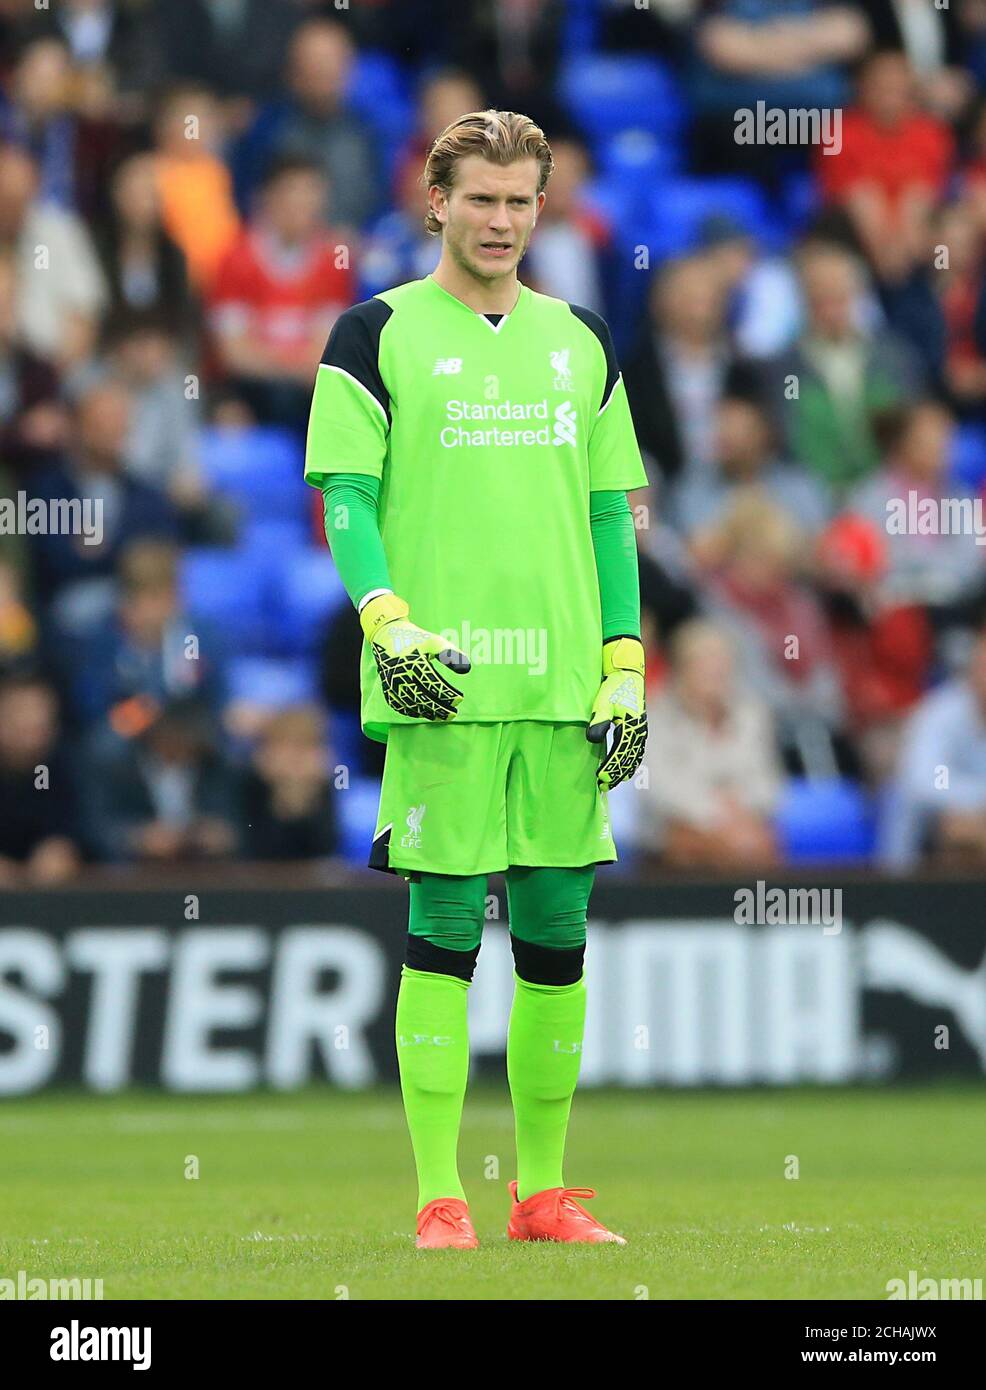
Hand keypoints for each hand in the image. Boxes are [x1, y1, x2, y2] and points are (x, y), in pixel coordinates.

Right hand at [360, 592, 469, 719]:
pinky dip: (411, 712)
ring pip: (410, 704)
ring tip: (441, 716)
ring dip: (427, 712)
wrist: (387, 635)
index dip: (447, 694)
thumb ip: (450, 654)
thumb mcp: (434, 641)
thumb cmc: (415, 638)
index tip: (460, 699)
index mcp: (413, 663)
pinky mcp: (386, 687)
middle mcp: (400, 675)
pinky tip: (424, 713)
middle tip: (453, 714)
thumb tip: (467, 669)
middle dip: (439, 708)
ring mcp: (391, 683)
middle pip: (422, 698)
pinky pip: (398, 705)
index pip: (433, 684)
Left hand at [586, 636, 647, 788]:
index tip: (600, 779)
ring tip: (612, 781)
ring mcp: (640, 731)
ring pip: (634, 757)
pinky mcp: (638, 728)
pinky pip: (636, 751)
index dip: (610, 768)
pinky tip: (624, 768)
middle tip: (603, 786)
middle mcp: (639, 732)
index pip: (620, 754)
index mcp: (631, 727)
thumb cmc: (615, 686)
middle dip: (616, 774)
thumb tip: (593, 739)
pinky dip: (630, 762)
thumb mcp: (603, 701)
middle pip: (628, 759)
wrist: (628, 673)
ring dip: (623, 770)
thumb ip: (599, 719)